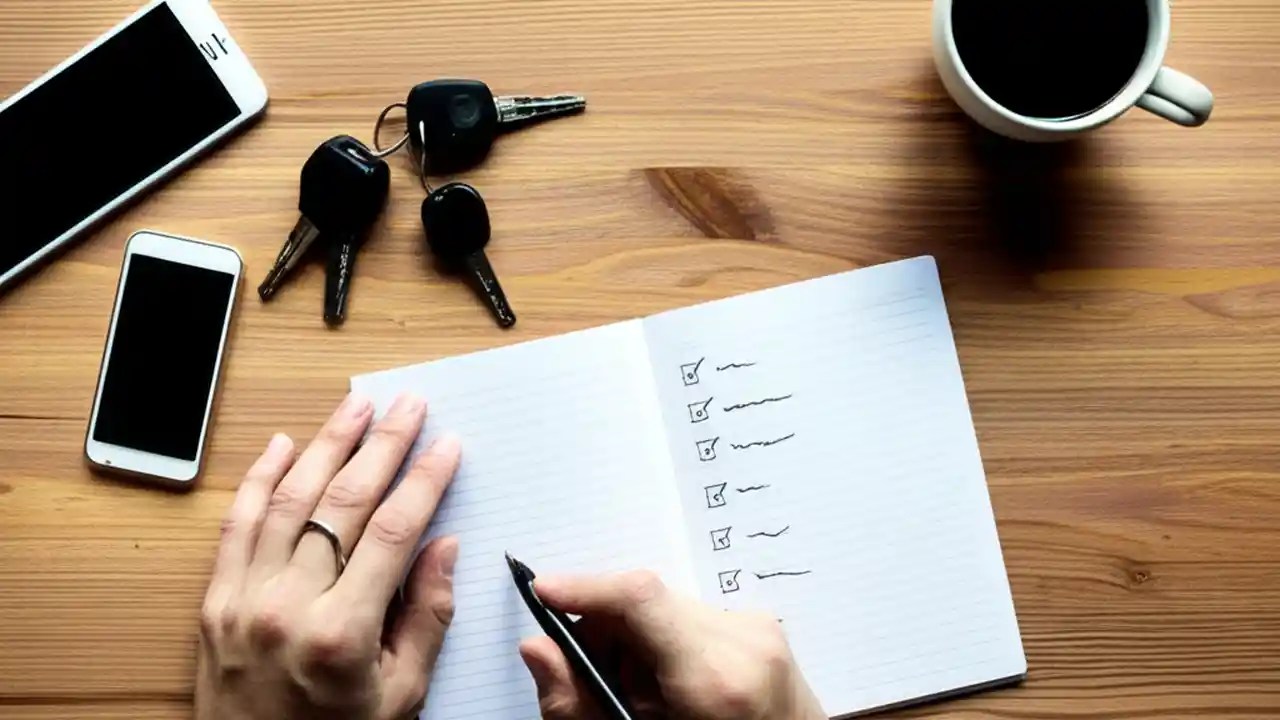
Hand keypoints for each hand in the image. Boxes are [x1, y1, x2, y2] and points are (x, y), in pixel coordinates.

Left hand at [196, 393, 460, 719]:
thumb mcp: (401, 696)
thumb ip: (427, 618)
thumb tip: (444, 548)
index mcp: (340, 634)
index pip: (393, 532)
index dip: (425, 481)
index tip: (446, 447)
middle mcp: (286, 607)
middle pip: (344, 503)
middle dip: (383, 445)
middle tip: (409, 406)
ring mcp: (243, 600)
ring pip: (289, 499)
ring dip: (327, 444)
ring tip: (357, 406)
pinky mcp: (214, 603)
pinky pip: (237, 524)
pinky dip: (258, 479)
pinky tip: (283, 445)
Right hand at [519, 571, 825, 719]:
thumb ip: (579, 706)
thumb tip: (536, 647)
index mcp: (715, 677)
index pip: (639, 598)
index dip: (584, 587)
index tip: (541, 591)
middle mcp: (745, 638)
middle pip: (647, 603)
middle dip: (605, 631)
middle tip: (592, 680)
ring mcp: (762, 629)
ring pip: (668, 610)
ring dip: (638, 642)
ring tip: (644, 696)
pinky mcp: (766, 628)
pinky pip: (696, 619)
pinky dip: (669, 646)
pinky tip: (673, 689)